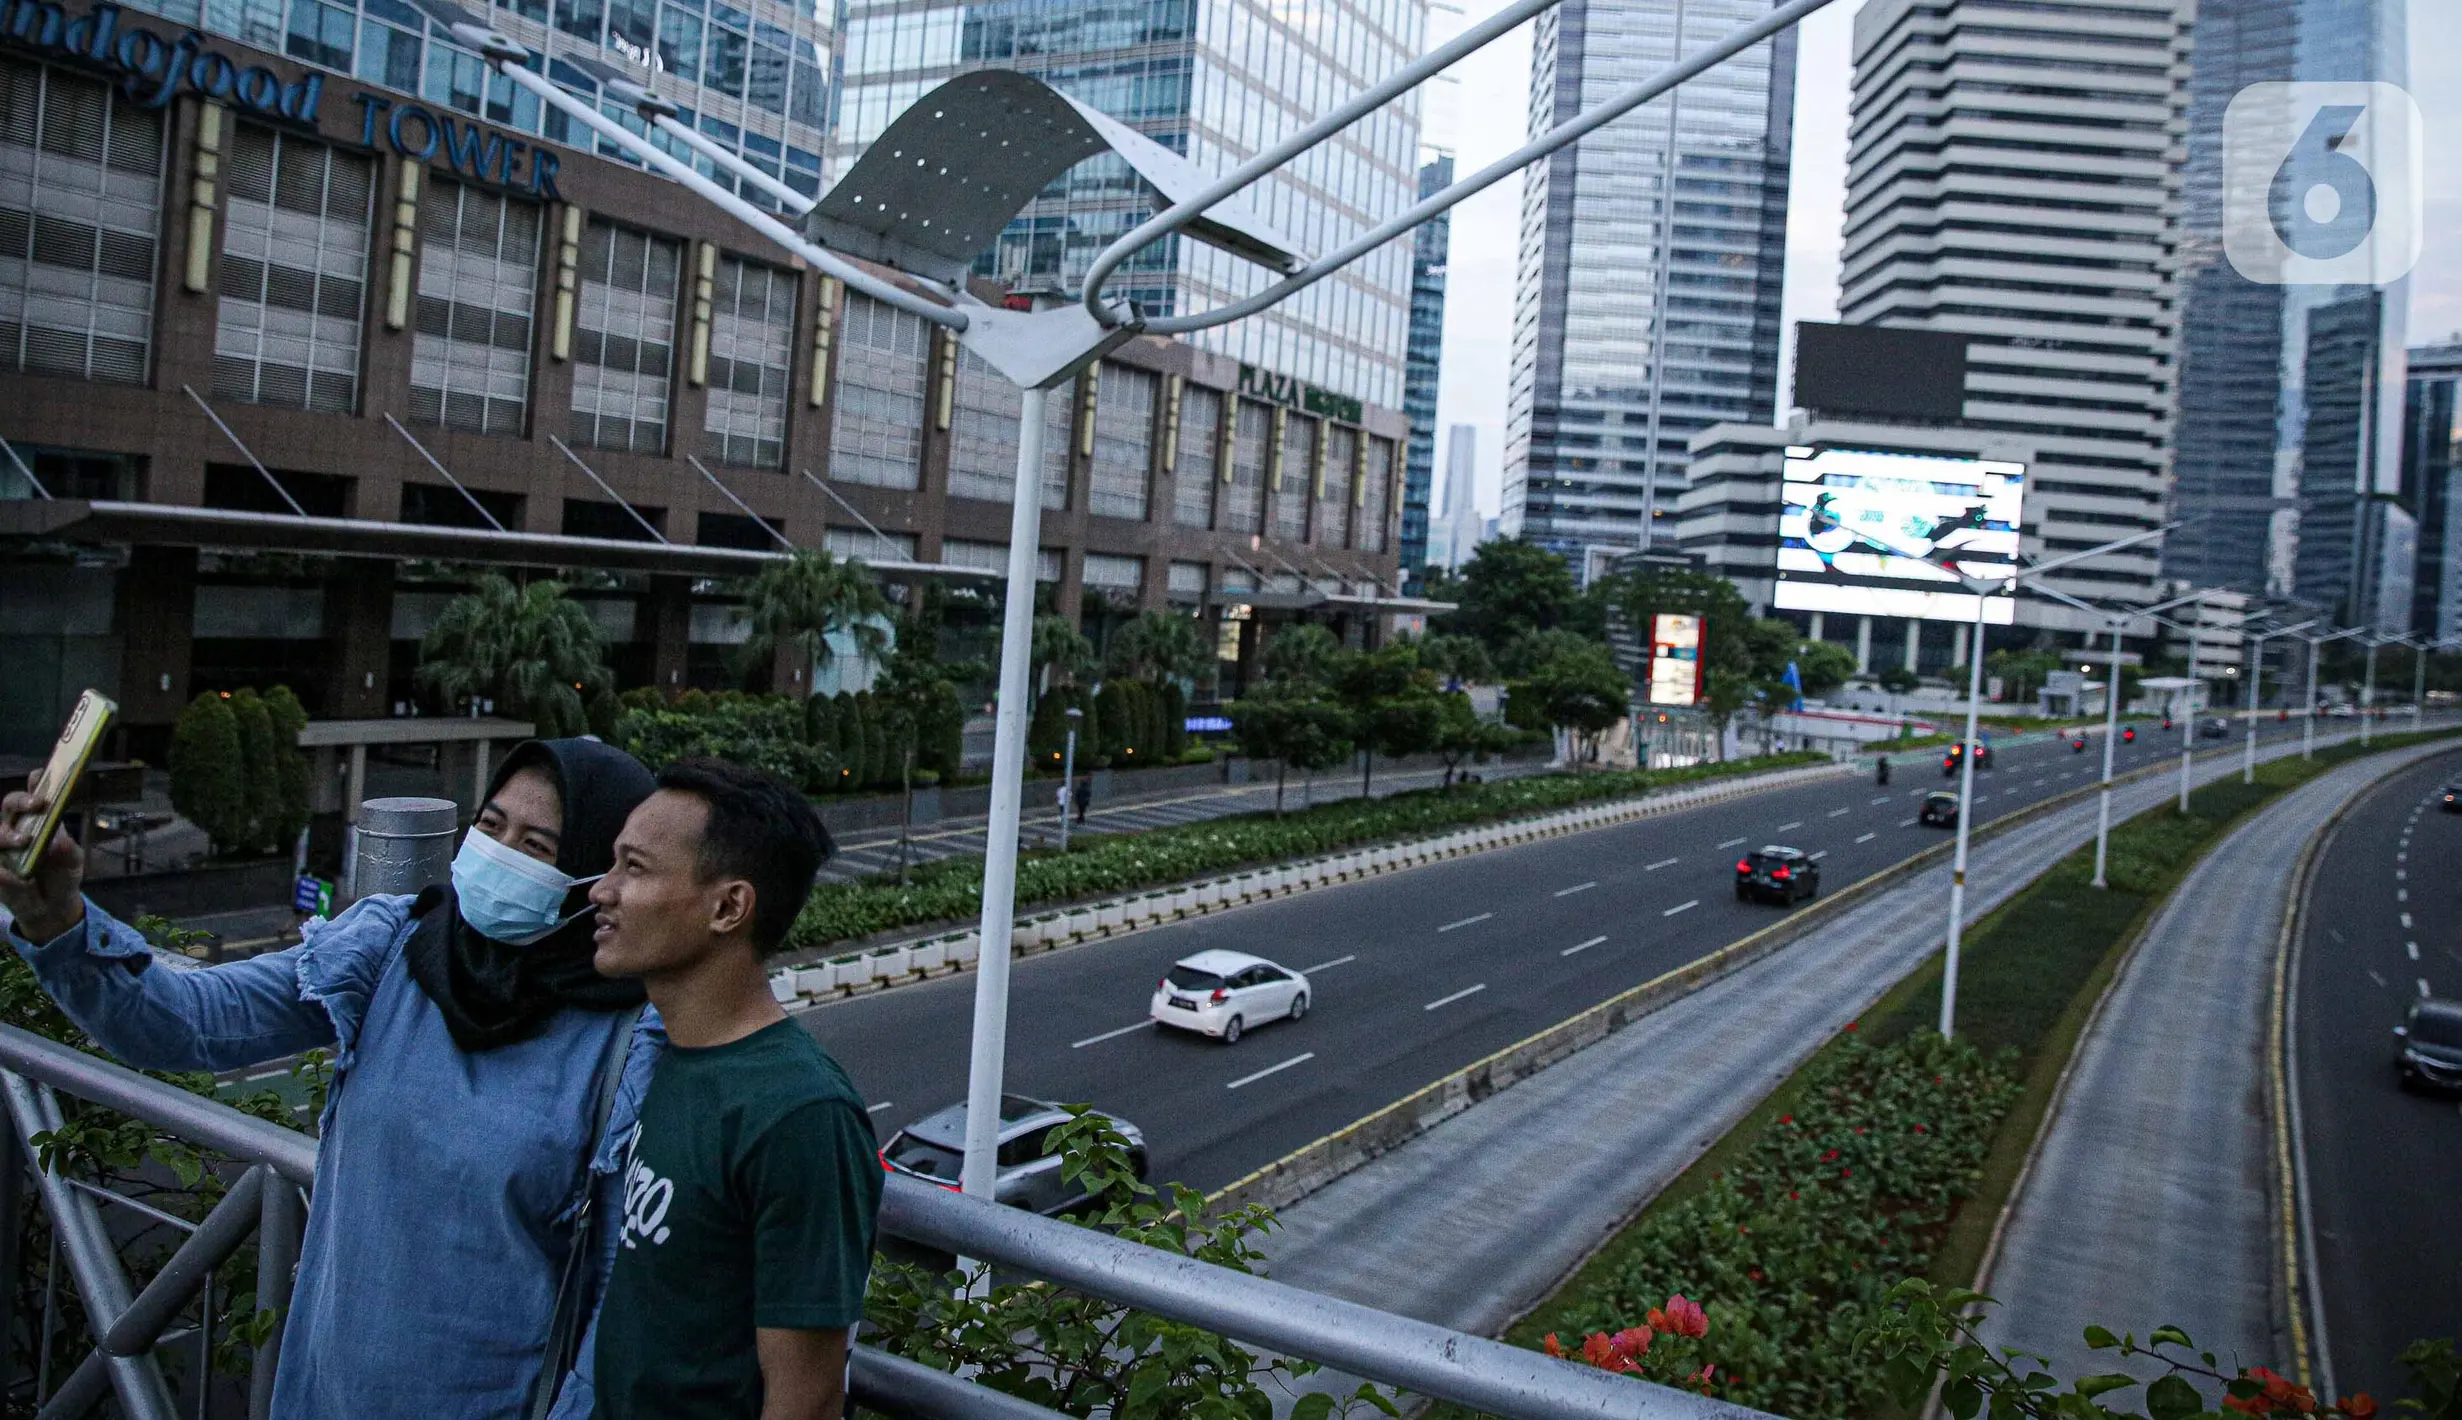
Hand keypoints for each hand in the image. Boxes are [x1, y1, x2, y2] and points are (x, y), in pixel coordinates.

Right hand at [0, 782, 87, 942]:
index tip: (40, 774)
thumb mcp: (73, 862)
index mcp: (40, 820)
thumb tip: (59, 840)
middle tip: (36, 804)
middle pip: (10, 805)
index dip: (37, 782)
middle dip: (20, 801)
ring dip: (8, 834)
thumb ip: (68, 851)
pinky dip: (3, 870)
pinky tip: (15, 875)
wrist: (52, 907)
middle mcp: (18, 828)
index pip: (36, 795)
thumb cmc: (63, 875)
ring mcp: (3, 847)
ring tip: (25, 841)